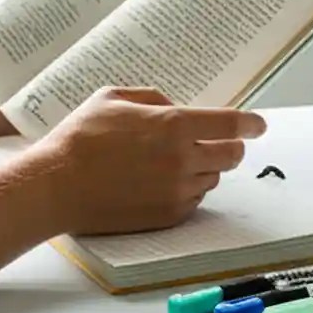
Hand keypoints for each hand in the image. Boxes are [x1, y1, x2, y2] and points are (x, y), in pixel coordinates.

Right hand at [26, 87, 266, 234]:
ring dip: (205, 168)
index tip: (258, 125)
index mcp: (173, 125)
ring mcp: (178, 189)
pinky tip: (161, 182)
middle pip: (233, 155)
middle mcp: (183, 159)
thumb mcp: (112, 98)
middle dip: (231, 146)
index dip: (251, 124)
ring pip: (214, 177)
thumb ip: (153, 98)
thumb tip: (177, 106)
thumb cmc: (79, 139)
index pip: (231, 125)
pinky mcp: (169, 214)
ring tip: (173, 162)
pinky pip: (196, 200)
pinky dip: (188, 190)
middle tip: (218, 142)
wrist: (54, 186)